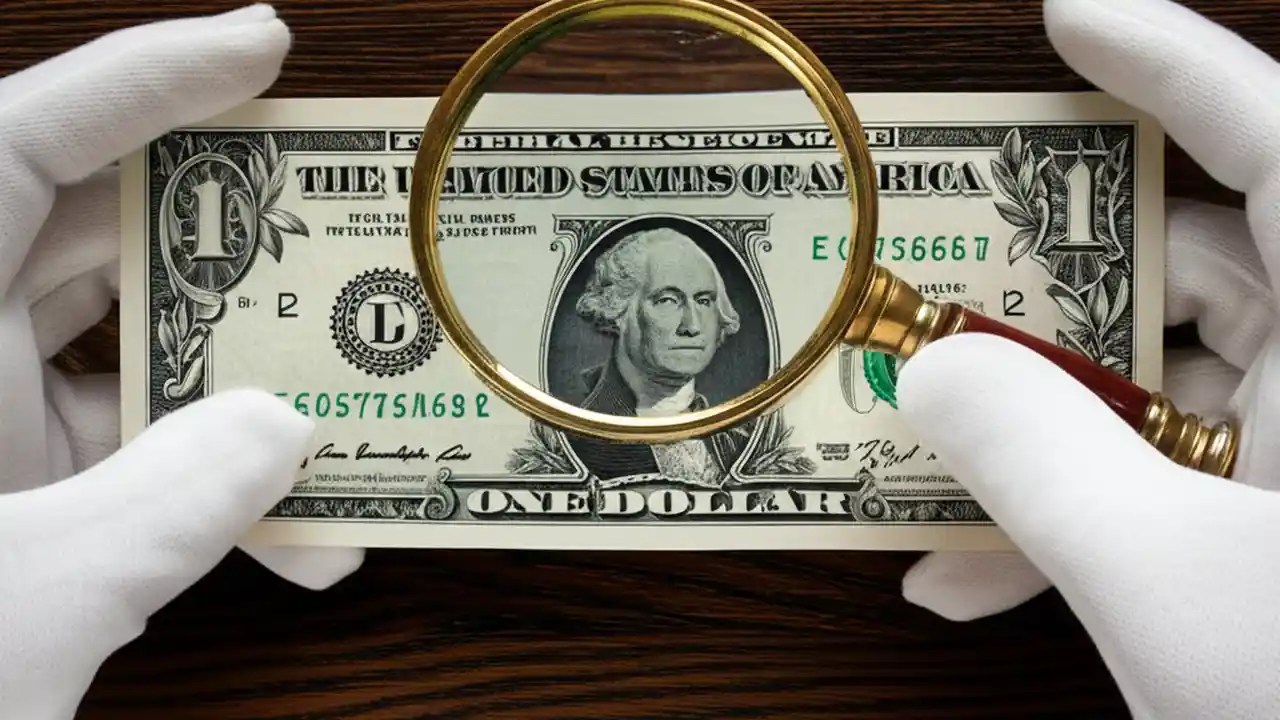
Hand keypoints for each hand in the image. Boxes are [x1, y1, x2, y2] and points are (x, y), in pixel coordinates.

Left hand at [0, 6, 361, 716]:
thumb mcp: (32, 598)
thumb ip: (175, 502)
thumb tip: (289, 429)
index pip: (15, 144)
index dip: (146, 79)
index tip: (266, 48)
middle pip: (99, 239)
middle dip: (235, 245)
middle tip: (346, 231)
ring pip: (130, 356)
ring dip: (242, 397)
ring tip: (353, 416)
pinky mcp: (16, 493)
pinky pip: (130, 450)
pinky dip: (209, 484)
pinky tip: (296, 540)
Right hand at [892, 0, 1279, 715]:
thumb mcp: (1160, 583)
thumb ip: (1029, 458)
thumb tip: (927, 375)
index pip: (1276, 143)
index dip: (1167, 61)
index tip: (1063, 15)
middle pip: (1185, 275)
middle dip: (1043, 307)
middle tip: (932, 306)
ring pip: (1158, 394)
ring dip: (1039, 441)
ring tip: (925, 484)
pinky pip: (1169, 476)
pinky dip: (1080, 514)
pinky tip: (985, 580)